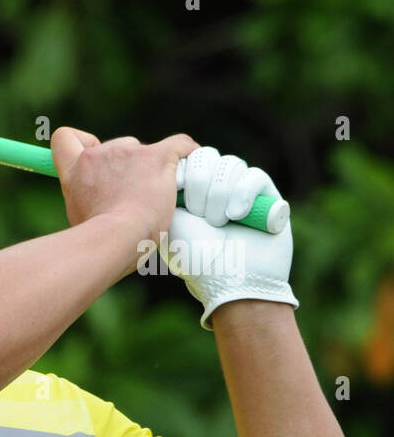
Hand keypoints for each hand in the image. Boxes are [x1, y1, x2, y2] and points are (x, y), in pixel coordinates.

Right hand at [51, 126, 198, 247]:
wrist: (116, 238)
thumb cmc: (99, 240)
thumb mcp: (80, 219)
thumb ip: (89, 200)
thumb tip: (100, 204)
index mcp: (74, 171)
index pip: (65, 138)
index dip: (81, 143)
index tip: (92, 155)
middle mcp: (97, 155)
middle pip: (116, 147)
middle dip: (127, 167)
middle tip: (136, 196)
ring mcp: (128, 152)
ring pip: (146, 151)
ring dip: (153, 169)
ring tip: (158, 198)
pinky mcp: (156, 156)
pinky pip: (180, 145)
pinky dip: (187, 154)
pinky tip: (191, 166)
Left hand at [162, 146, 296, 330]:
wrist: (231, 280)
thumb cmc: (196, 257)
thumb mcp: (171, 222)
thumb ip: (169, 189)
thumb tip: (174, 163)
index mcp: (189, 194)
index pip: (187, 159)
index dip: (184, 172)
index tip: (180, 198)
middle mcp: (215, 190)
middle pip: (208, 157)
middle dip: (200, 183)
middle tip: (199, 214)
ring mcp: (242, 192)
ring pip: (231, 164)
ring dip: (220, 193)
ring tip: (218, 222)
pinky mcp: (268, 197)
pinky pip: (255, 175)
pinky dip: (243, 192)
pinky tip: (236, 215)